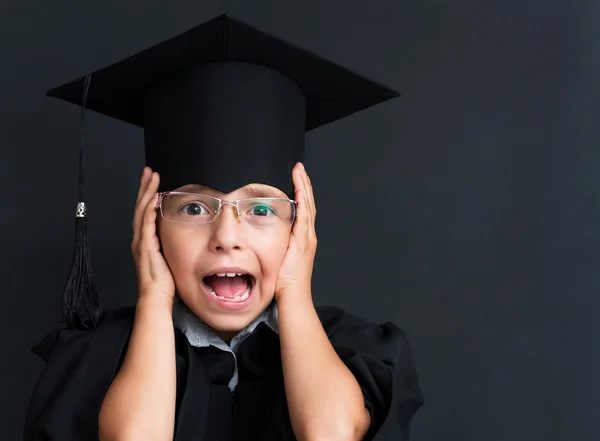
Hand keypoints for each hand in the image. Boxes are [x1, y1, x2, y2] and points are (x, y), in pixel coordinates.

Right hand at [131, 167, 175, 305]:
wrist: (156, 296)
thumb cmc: (164, 282)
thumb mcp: (168, 258)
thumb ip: (170, 245)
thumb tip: (181, 237)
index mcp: (145, 241)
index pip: (145, 212)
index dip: (148, 195)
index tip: (153, 181)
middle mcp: (140, 238)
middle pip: (141, 206)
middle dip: (145, 187)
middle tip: (149, 171)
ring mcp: (141, 241)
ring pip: (142, 210)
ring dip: (147, 192)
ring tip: (152, 177)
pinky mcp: (145, 246)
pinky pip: (146, 223)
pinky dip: (149, 208)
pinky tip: (154, 197)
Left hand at [274, 162, 317, 299]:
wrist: (293, 295)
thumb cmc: (284, 282)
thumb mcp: (278, 258)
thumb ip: (274, 246)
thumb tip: (261, 237)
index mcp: (302, 238)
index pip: (303, 209)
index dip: (301, 192)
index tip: (296, 178)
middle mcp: (308, 235)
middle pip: (308, 203)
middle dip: (304, 184)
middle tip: (299, 168)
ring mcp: (307, 236)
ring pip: (307, 205)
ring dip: (304, 187)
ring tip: (299, 171)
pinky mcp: (303, 240)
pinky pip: (304, 215)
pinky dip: (303, 201)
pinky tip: (300, 189)